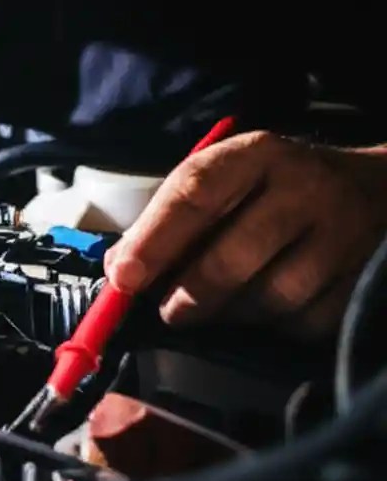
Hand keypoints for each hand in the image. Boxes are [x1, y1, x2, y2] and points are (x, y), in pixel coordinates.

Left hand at [104, 131, 386, 340]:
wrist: (381, 191)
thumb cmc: (280, 189)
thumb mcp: (232, 179)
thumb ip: (175, 216)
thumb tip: (120, 267)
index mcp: (256, 154)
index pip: (195, 193)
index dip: (153, 239)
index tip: (124, 276)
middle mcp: (304, 187)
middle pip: (233, 257)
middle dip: (189, 293)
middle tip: (169, 311)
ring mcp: (342, 233)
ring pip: (270, 297)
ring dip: (230, 315)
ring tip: (214, 309)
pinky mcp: (366, 276)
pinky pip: (307, 320)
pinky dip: (275, 326)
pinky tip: (263, 311)